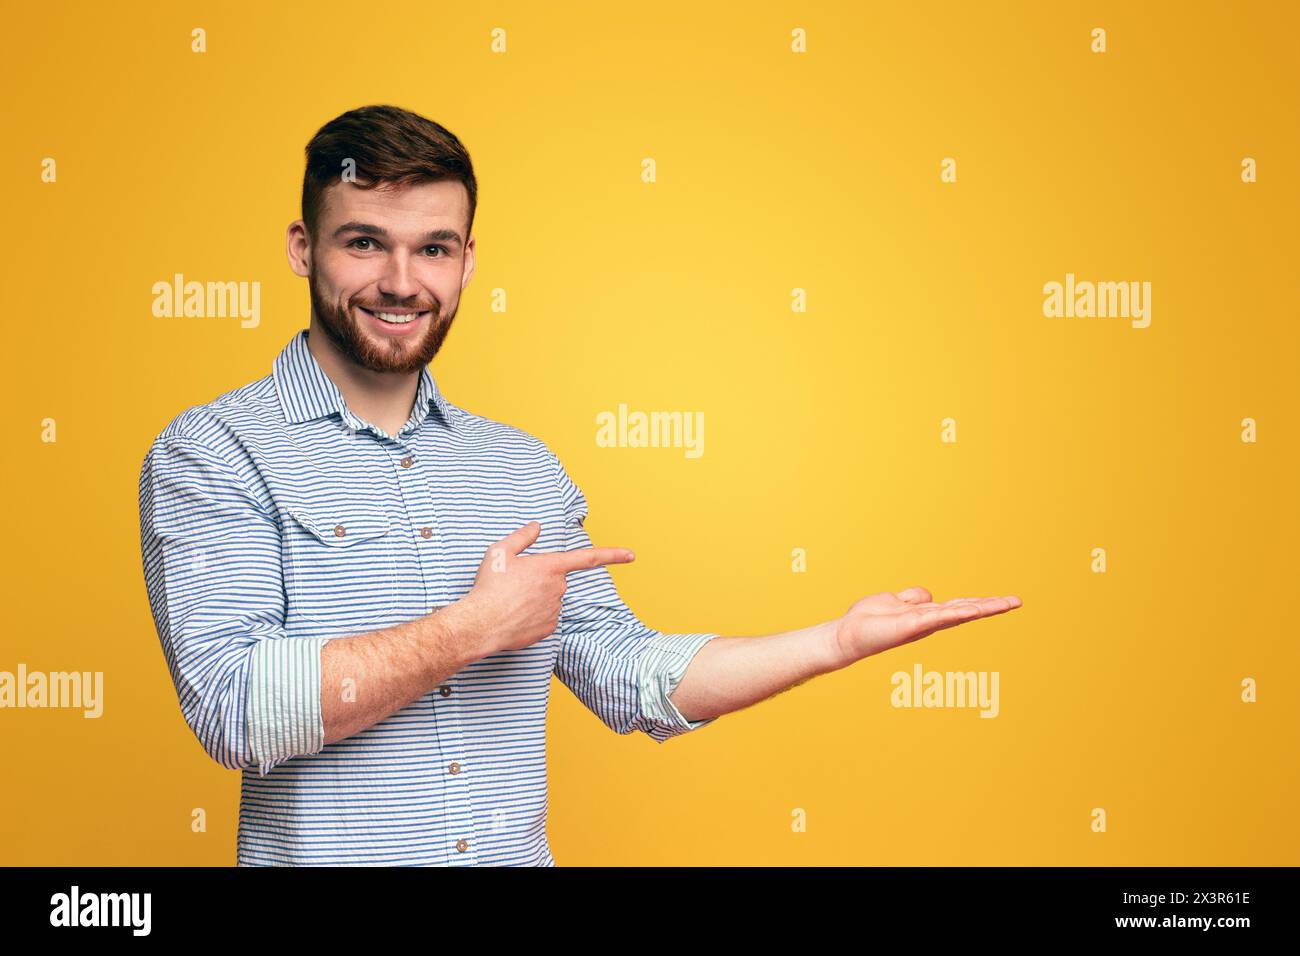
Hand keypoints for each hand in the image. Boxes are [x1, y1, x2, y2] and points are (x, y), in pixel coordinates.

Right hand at [447, 521, 635, 656]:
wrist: (480, 624)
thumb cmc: (489, 587)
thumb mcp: (500, 552)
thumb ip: (522, 537)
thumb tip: (536, 527)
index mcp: (550, 567)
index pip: (588, 557)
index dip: (612, 555)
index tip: (631, 555)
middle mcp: (558, 588)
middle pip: (556, 580)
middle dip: (540, 580)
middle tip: (514, 585)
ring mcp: (555, 610)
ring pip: (550, 599)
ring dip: (535, 598)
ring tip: (510, 601)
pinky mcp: (549, 628)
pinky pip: (545, 618)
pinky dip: (532, 616)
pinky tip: (515, 615)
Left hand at [832, 587, 1021, 665]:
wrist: (850, 635)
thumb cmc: (870, 620)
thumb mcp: (896, 601)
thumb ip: (913, 598)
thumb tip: (928, 595)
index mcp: (928, 615)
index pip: (961, 606)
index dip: (983, 603)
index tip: (1007, 600)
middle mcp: (930, 621)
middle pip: (966, 610)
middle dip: (992, 606)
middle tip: (1017, 602)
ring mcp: (924, 623)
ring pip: (959, 613)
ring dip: (983, 608)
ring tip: (1006, 604)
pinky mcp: (913, 624)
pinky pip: (939, 616)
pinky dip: (957, 613)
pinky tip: (974, 610)